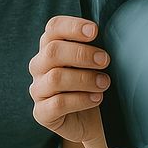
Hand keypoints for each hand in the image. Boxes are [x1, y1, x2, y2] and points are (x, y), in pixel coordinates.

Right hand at [29, 15, 109, 145]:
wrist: (95, 121)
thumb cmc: (94, 85)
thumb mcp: (96, 63)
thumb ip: (95, 48)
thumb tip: (109, 36)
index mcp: (51, 47)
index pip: (53, 27)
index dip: (72, 26)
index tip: (94, 31)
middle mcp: (40, 66)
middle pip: (52, 51)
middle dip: (82, 54)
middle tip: (104, 61)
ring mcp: (38, 90)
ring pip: (55, 78)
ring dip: (85, 79)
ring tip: (104, 83)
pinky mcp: (41, 113)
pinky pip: (57, 104)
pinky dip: (81, 100)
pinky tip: (96, 98)